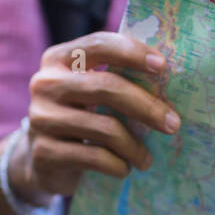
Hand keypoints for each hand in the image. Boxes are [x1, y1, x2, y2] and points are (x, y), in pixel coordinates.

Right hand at [9, 31, 178, 199]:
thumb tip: (167, 80)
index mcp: (59, 59)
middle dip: (146, 106)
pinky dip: (117, 165)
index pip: (99, 45)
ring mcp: (41, 118)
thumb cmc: (79, 117)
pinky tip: (124, 169)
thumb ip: (115, 79)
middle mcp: (45, 84)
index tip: (162, 66)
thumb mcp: (90, 92)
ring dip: (134, 147)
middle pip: (107, 87)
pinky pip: (94, 157)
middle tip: (172, 124)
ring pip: (104, 128)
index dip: (132, 53)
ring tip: (147, 159)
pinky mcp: (44, 152)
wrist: (42, 160)